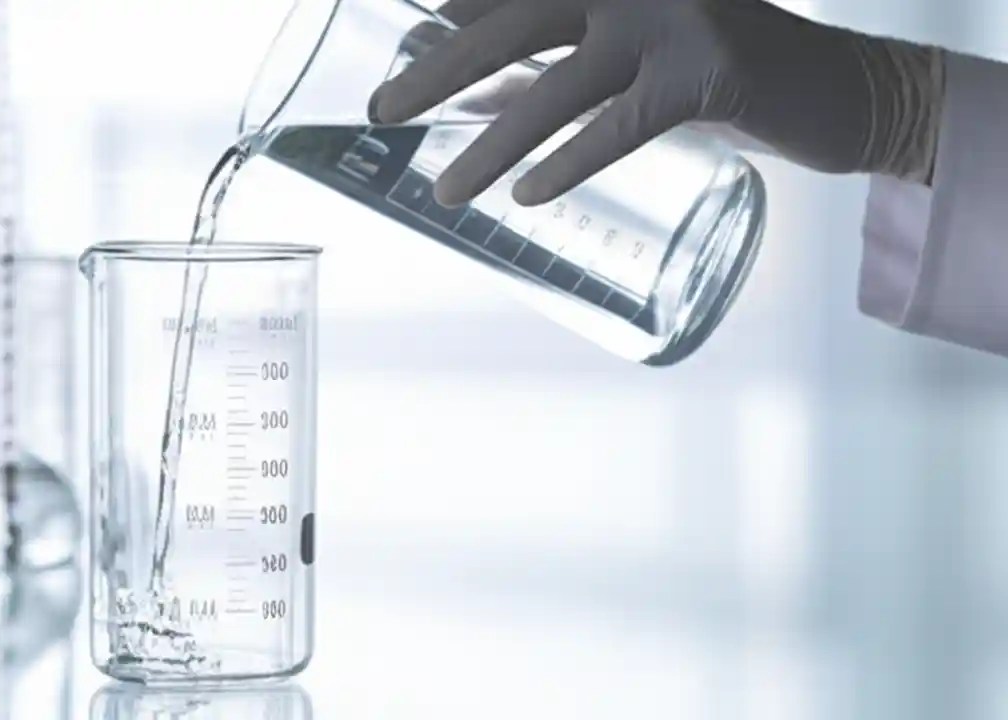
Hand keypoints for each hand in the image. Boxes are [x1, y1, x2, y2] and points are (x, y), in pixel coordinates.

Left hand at [370, 0, 944, 207]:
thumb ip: (560, 53)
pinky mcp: (712, 72)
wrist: (843, 87)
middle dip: (438, 70)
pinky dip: (568, 163)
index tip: (394, 43)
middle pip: (514, 23)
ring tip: (445, 191)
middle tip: (384, 111)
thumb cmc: (720, 70)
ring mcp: (675, 17)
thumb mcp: (635, 48)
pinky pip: (619, 125)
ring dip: (491, 144)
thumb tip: (470, 85)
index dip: (453, 10)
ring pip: (557, 85)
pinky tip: (527, 197)